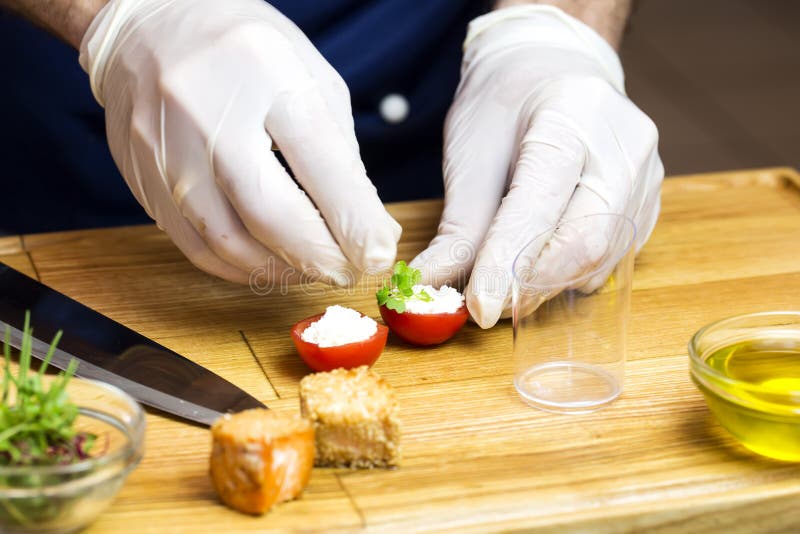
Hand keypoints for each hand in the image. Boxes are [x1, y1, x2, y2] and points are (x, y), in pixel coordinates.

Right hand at [80, 0, 400, 284]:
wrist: (144, 23)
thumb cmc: (242, 49)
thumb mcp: (308, 74)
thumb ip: (337, 149)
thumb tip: (363, 227)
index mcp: (265, 73)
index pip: (321, 164)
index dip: (355, 223)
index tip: (378, 256)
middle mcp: (207, 111)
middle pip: (270, 214)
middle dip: (319, 258)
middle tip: (348, 274)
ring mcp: (166, 149)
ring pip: (229, 242)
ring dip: (281, 270)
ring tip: (311, 269)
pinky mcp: (143, 179)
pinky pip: (195, 246)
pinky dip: (239, 267)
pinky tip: (268, 264)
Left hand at [411, 5, 662, 327]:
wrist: (550, 73)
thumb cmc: (505, 105)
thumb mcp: (471, 152)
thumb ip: (460, 226)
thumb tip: (432, 284)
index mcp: (573, 115)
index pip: (540, 206)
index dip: (506, 264)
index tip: (478, 308)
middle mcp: (624, 146)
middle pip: (585, 241)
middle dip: (532, 284)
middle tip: (489, 306)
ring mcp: (646, 175)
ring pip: (601, 258)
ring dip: (549, 285)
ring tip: (508, 285)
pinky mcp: (648, 203)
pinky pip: (612, 256)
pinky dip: (569, 274)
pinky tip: (539, 265)